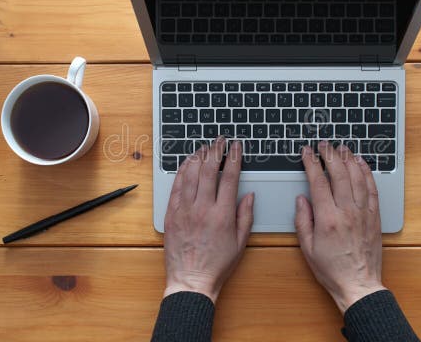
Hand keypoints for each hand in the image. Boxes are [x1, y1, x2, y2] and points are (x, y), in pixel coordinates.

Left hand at [163, 137, 254, 302]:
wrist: (191, 280)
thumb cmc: (217, 264)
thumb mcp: (241, 242)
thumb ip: (246, 215)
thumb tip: (249, 195)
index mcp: (223, 215)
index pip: (230, 177)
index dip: (234, 158)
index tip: (237, 147)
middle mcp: (203, 209)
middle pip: (209, 170)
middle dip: (216, 151)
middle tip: (220, 140)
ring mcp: (184, 210)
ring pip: (190, 175)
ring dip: (198, 157)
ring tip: (204, 148)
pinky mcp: (171, 215)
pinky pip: (176, 187)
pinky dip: (182, 172)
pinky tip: (187, 164)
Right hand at [295, 141, 385, 312]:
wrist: (358, 284)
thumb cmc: (332, 270)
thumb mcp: (307, 248)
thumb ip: (303, 220)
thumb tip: (302, 199)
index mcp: (327, 219)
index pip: (318, 182)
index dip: (311, 163)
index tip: (307, 152)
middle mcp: (347, 212)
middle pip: (339, 174)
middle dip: (330, 155)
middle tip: (324, 144)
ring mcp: (363, 213)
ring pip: (357, 178)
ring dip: (349, 160)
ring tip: (342, 148)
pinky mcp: (374, 217)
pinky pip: (371, 189)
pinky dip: (367, 173)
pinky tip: (361, 164)